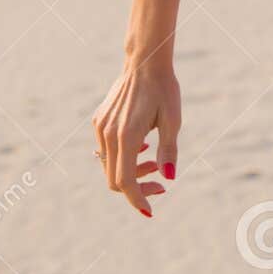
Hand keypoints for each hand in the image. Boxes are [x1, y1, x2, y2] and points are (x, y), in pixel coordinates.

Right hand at [92, 59, 179, 217]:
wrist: (145, 62)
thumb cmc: (164, 90)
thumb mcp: (173, 121)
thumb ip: (168, 151)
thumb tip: (169, 178)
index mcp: (126, 137)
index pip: (125, 182)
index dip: (137, 199)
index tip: (150, 211)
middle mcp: (108, 135)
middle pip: (115, 178)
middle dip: (137, 187)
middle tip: (161, 184)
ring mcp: (100, 128)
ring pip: (109, 165)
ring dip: (130, 171)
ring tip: (153, 160)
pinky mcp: (99, 122)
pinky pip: (106, 150)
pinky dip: (123, 157)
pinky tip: (142, 147)